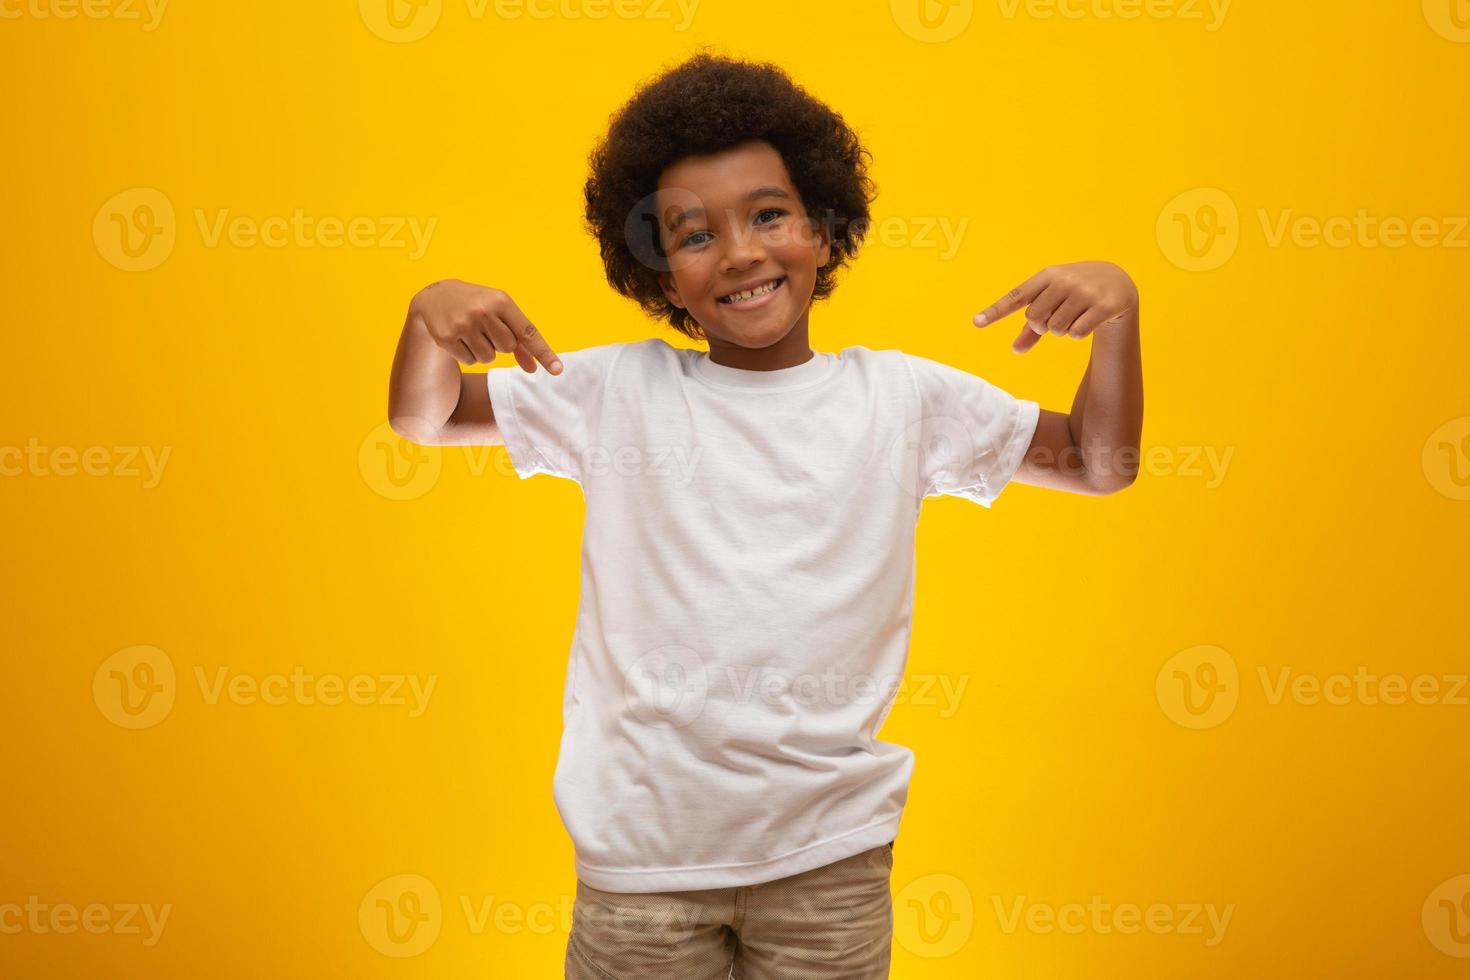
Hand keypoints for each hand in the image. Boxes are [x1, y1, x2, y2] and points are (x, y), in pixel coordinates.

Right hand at [408, 278, 561, 372]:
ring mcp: (464, 325)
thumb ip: (519, 340)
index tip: (558, 369)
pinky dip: (468, 354)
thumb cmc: (478, 305)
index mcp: (501, 301)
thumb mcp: (500, 313)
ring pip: (489, 358)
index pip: (528, 332)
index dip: (543, 352)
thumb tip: (534, 368)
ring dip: (484, 351)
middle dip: (500, 343)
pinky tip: (459, 337)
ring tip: (472, 332)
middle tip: (486, 327)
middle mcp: (483, 311)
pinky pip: (471, 361)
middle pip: (508, 348)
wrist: (436, 296)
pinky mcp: (447, 338)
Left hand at [973, 261, 1137, 353]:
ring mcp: (1085, 292)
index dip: (996, 310)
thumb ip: (1033, 327)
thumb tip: (1015, 350)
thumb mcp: (1053, 301)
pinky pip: (1076, 333)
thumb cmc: (1075, 292)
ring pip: (1056, 329)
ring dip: (1061, 331)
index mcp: (1047, 276)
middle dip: (1042, 326)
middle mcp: (1064, 281)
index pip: (1017, 296)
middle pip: (1035, 319)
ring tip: (1074, 316)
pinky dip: (1078, 333)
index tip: (977, 322)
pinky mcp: (1103, 305)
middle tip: (1056, 318)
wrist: (1117, 281)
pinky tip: (1088, 320)